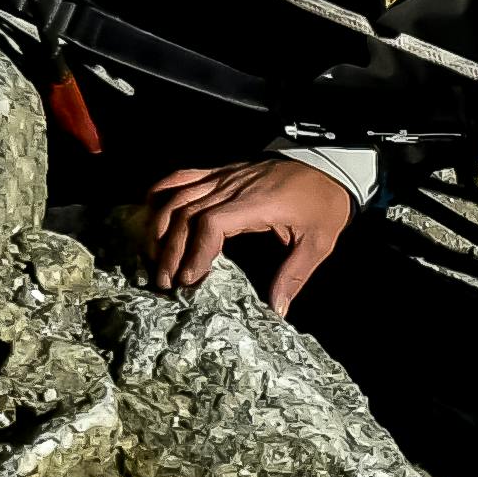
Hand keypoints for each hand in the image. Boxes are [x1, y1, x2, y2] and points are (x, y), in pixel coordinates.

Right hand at [135, 155, 353, 315]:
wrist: (327, 166)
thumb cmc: (323, 204)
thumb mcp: (318, 243)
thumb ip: (293, 276)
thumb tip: (276, 311)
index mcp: (257, 204)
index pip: (212, 224)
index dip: (195, 252)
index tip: (189, 280)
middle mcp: (233, 186)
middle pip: (186, 214)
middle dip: (170, 251)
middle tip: (165, 283)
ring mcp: (223, 177)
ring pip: (177, 197)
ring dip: (159, 228)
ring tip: (154, 258)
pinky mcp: (220, 172)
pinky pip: (181, 177)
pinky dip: (161, 193)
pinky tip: (150, 215)